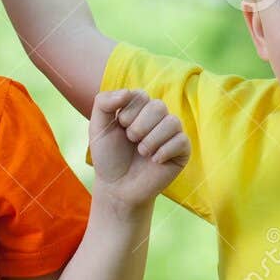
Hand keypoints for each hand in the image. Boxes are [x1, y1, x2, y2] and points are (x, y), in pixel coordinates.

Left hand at [89, 89, 189, 210]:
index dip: (129, 112)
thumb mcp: (98, 127)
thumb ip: (103, 102)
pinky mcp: (182, 150)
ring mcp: (172, 133)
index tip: (121, 126)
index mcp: (140, 107)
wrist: (117, 187)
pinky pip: (181, 141)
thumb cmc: (108, 156)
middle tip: (131, 140)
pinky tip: (154, 161)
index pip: (142, 95)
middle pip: (158, 107)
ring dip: (151, 140)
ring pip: (172, 122)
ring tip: (142, 153)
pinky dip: (164, 152)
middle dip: (139, 127)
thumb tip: (127, 92)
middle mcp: (158, 117)